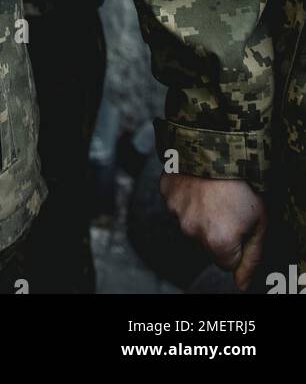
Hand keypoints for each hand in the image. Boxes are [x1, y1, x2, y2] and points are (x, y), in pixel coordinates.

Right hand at [160, 173, 267, 290]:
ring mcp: (175, 211)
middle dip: (216, 229)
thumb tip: (240, 285)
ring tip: (213, 189)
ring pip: (190, 222)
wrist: (220, 141)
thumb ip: (251, 258)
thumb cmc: (245, 182)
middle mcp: (192, 231)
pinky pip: (176, 201)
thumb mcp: (260, 222)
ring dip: (200, 212)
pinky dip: (185, 195)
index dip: (237, 244)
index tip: (241, 223)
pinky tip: (197, 180)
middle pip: (206, 243)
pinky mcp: (165, 191)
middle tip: (228, 204)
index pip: (226, 262)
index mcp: (218, 242)